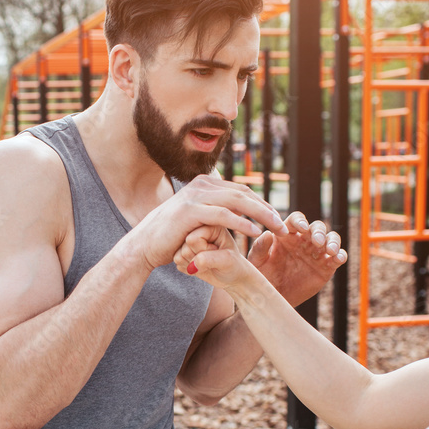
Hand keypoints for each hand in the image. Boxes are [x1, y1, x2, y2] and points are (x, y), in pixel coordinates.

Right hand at [127, 175, 286, 271]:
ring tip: (277, 228)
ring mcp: (195, 195)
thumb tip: (237, 213)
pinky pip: (222, 215)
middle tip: (284, 226)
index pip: (242, 191)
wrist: (144, 245)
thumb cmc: (172, 236)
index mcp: (205, 183)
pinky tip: (255, 232)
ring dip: (261, 215)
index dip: (263, 205)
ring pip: (237, 201)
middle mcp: (201, 184)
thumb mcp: (198, 219)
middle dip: (267, 210)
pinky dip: (241, 223)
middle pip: (244, 193)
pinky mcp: (190, 211)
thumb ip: (216, 212)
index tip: (279, 221)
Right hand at [172, 223, 252, 290]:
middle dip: (197, 258)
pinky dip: (188, 269)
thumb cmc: (232, 265)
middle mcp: (197, 229)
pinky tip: (199, 266)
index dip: (204, 250)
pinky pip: (176, 262)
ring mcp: (187, 240)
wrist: (230, 276)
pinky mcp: (181, 251)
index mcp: (210, 224)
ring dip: (193, 264)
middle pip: (184, 246)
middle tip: (211, 258)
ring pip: (178, 256)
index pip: (193, 238)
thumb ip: (210, 259)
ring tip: (206, 263)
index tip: (217, 250)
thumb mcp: (227, 260)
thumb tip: (191, 265)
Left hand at [247, 212, 346, 305]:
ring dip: (333, 241)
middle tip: (317, 241)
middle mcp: (304, 241)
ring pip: (330, 239)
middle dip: (319, 232)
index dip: (300, 221)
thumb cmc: (262, 277)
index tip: (301, 228)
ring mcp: (316, 254)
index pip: (297, 220)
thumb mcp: (257, 262)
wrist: (273, 298)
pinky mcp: (326, 268)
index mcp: (287, 235)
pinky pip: (337, 258)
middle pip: (317, 227)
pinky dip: (340, 256)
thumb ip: (260, 247)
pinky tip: (338, 258)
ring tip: (330, 250)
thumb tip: (267, 233)